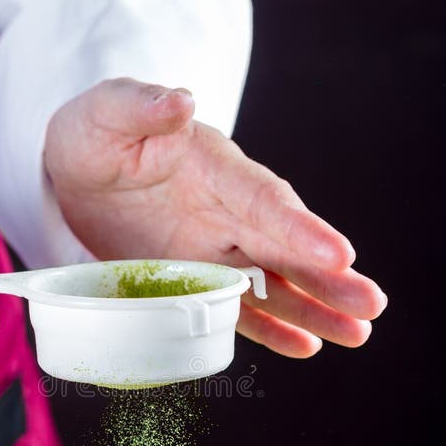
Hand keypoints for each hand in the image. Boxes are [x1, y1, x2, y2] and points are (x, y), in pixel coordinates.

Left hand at [44, 78, 386, 357]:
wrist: (75, 171)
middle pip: (284, 247)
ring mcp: (214, 249)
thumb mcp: (107, 111)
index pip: (263, 200)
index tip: (338, 255)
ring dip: (313, 309)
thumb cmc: (97, 134)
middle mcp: (226, 212)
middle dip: (327, 278)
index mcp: (215, 168)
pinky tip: (305, 345)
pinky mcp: (196, 279)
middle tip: (371, 305)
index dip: (300, 229)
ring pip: (272, 283)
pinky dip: (269, 327)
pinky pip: (238, 308)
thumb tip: (180, 100)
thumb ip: (140, 105)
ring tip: (356, 333)